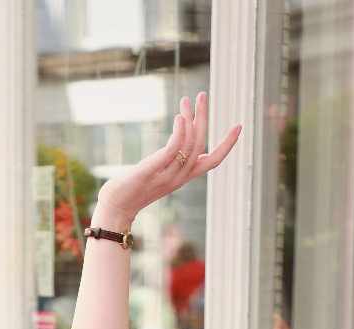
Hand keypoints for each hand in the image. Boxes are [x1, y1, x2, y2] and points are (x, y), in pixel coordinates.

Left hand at [92, 93, 241, 231]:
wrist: (115, 207)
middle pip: (200, 146)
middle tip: (202, 95)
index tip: (239, 126)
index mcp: (183, 177)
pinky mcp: (152, 172)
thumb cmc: (132, 189)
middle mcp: (179, 178)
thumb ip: (169, 160)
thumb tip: (177, 140)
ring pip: (189, 146)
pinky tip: (180, 117)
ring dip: (191, 119)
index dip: (227, 145)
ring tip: (187, 100)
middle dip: (203, 119)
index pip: (213, 161)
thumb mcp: (156, 172)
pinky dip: (179, 133)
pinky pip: (172, 151)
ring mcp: (166, 176)